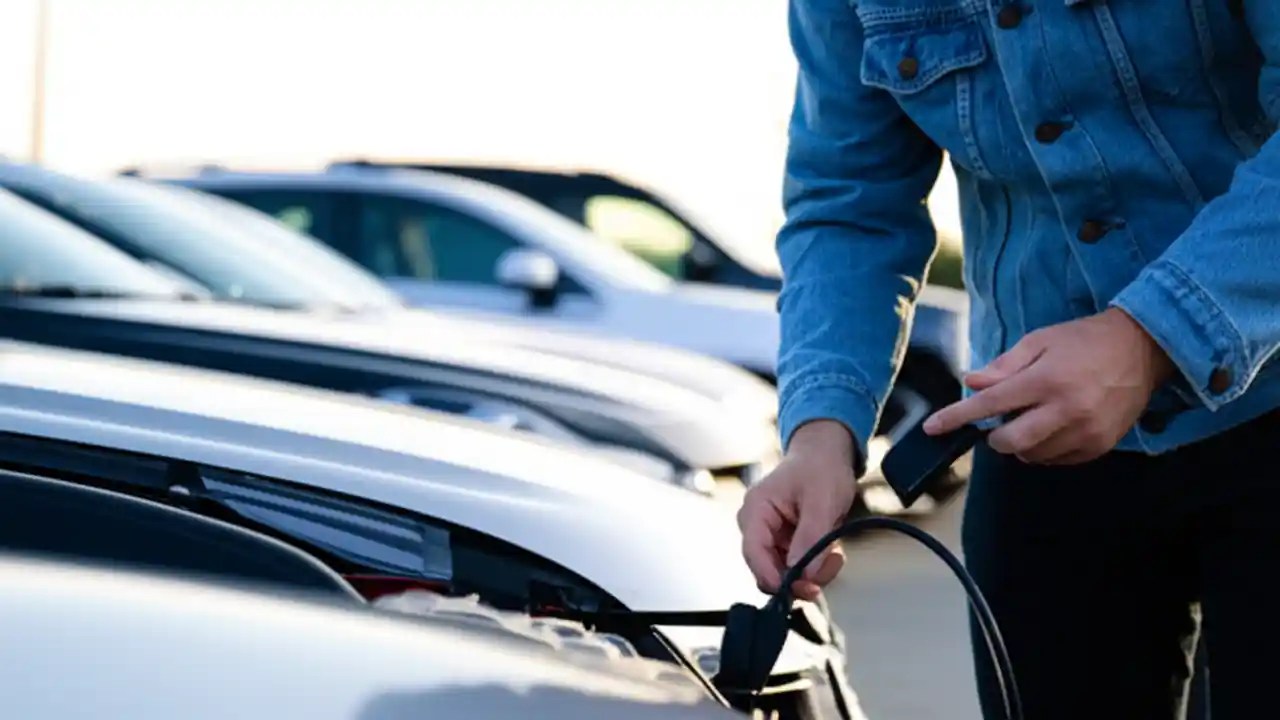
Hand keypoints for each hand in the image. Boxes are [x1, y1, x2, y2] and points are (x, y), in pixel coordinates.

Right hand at [737, 421, 856, 600]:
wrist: (826, 453)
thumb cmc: (820, 467)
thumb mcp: (821, 501)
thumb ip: (810, 539)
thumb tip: (804, 576)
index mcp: (756, 509)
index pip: (753, 552)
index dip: (773, 577)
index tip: (800, 589)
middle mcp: (756, 525)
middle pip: (767, 569)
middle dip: (799, 576)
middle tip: (829, 568)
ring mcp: (770, 535)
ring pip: (784, 573)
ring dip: (812, 572)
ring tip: (835, 553)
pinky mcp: (784, 542)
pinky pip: (796, 566)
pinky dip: (816, 565)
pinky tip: (831, 551)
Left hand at [923, 307, 1174, 464]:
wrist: (1142, 350)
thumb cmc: (1083, 341)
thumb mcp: (1039, 341)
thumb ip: (1003, 366)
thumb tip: (971, 382)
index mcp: (1046, 380)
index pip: (990, 405)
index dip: (957, 417)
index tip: (932, 428)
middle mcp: (1066, 410)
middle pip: (1010, 443)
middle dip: (994, 436)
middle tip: (1001, 418)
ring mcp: (1085, 432)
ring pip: (1031, 456)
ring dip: (1020, 443)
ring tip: (1035, 415)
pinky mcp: (1099, 446)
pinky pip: (1056, 460)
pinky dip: (1044, 449)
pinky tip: (1053, 425)